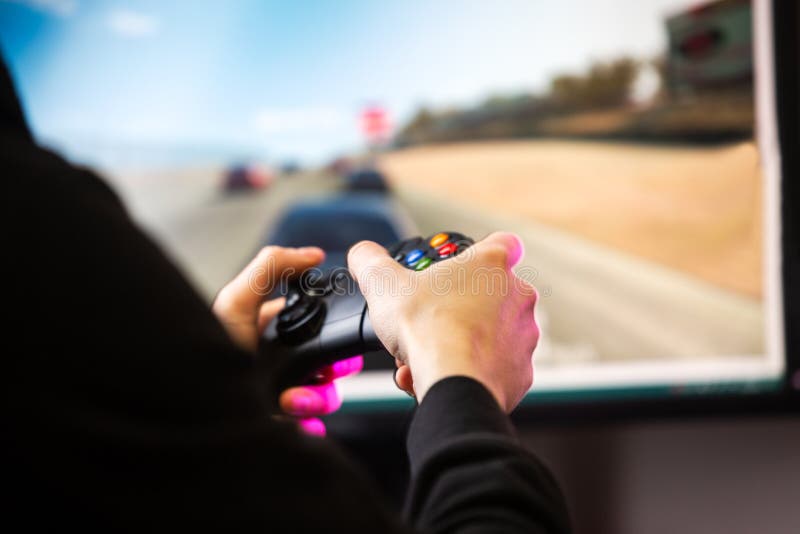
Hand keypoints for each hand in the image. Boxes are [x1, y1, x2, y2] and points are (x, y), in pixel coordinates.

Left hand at [213, 246, 362, 435]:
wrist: (188, 410)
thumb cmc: (203, 355)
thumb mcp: (235, 302)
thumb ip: (272, 267)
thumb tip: (313, 255)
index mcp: (267, 330)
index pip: (314, 325)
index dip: (334, 330)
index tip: (344, 338)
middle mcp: (275, 362)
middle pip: (325, 362)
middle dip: (331, 370)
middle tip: (326, 373)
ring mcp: (277, 395)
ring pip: (322, 396)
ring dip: (317, 399)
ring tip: (293, 402)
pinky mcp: (278, 424)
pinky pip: (309, 426)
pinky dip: (310, 425)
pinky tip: (300, 423)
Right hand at [348, 232, 538, 412]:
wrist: (453, 381)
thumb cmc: (427, 328)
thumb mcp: (384, 283)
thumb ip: (370, 260)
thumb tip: (362, 254)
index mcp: (492, 264)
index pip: (505, 243)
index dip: (484, 251)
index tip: (466, 264)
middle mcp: (518, 296)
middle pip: (491, 295)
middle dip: (459, 309)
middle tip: (429, 322)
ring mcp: (525, 336)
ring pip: (490, 335)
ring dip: (459, 343)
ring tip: (426, 355)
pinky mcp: (522, 372)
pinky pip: (494, 368)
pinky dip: (469, 371)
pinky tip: (440, 375)